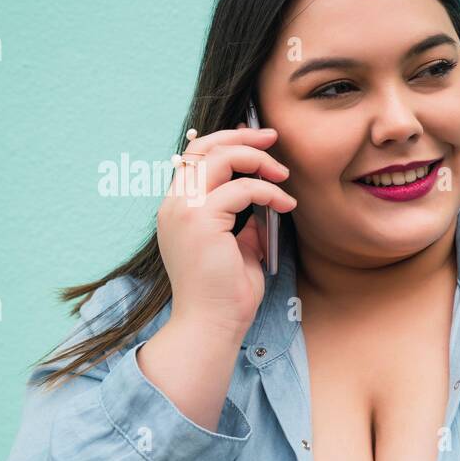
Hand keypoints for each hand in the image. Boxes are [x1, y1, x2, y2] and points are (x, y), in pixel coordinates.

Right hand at [157, 123, 296, 336]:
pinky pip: (240, 188)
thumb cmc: (226, 294)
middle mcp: (174, 205)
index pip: (196, 157)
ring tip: (283, 175)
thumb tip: (264, 203)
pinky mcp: (199, 221)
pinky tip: (285, 205)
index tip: (260, 141)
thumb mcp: (239, 247)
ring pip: (219, 158)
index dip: (228, 141)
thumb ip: (244, 222)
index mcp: (178, 208)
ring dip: (257, 160)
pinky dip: (268, 191)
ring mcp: (183, 211)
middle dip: (242, 136)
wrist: (213, 324)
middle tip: (273, 137)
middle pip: (204, 147)